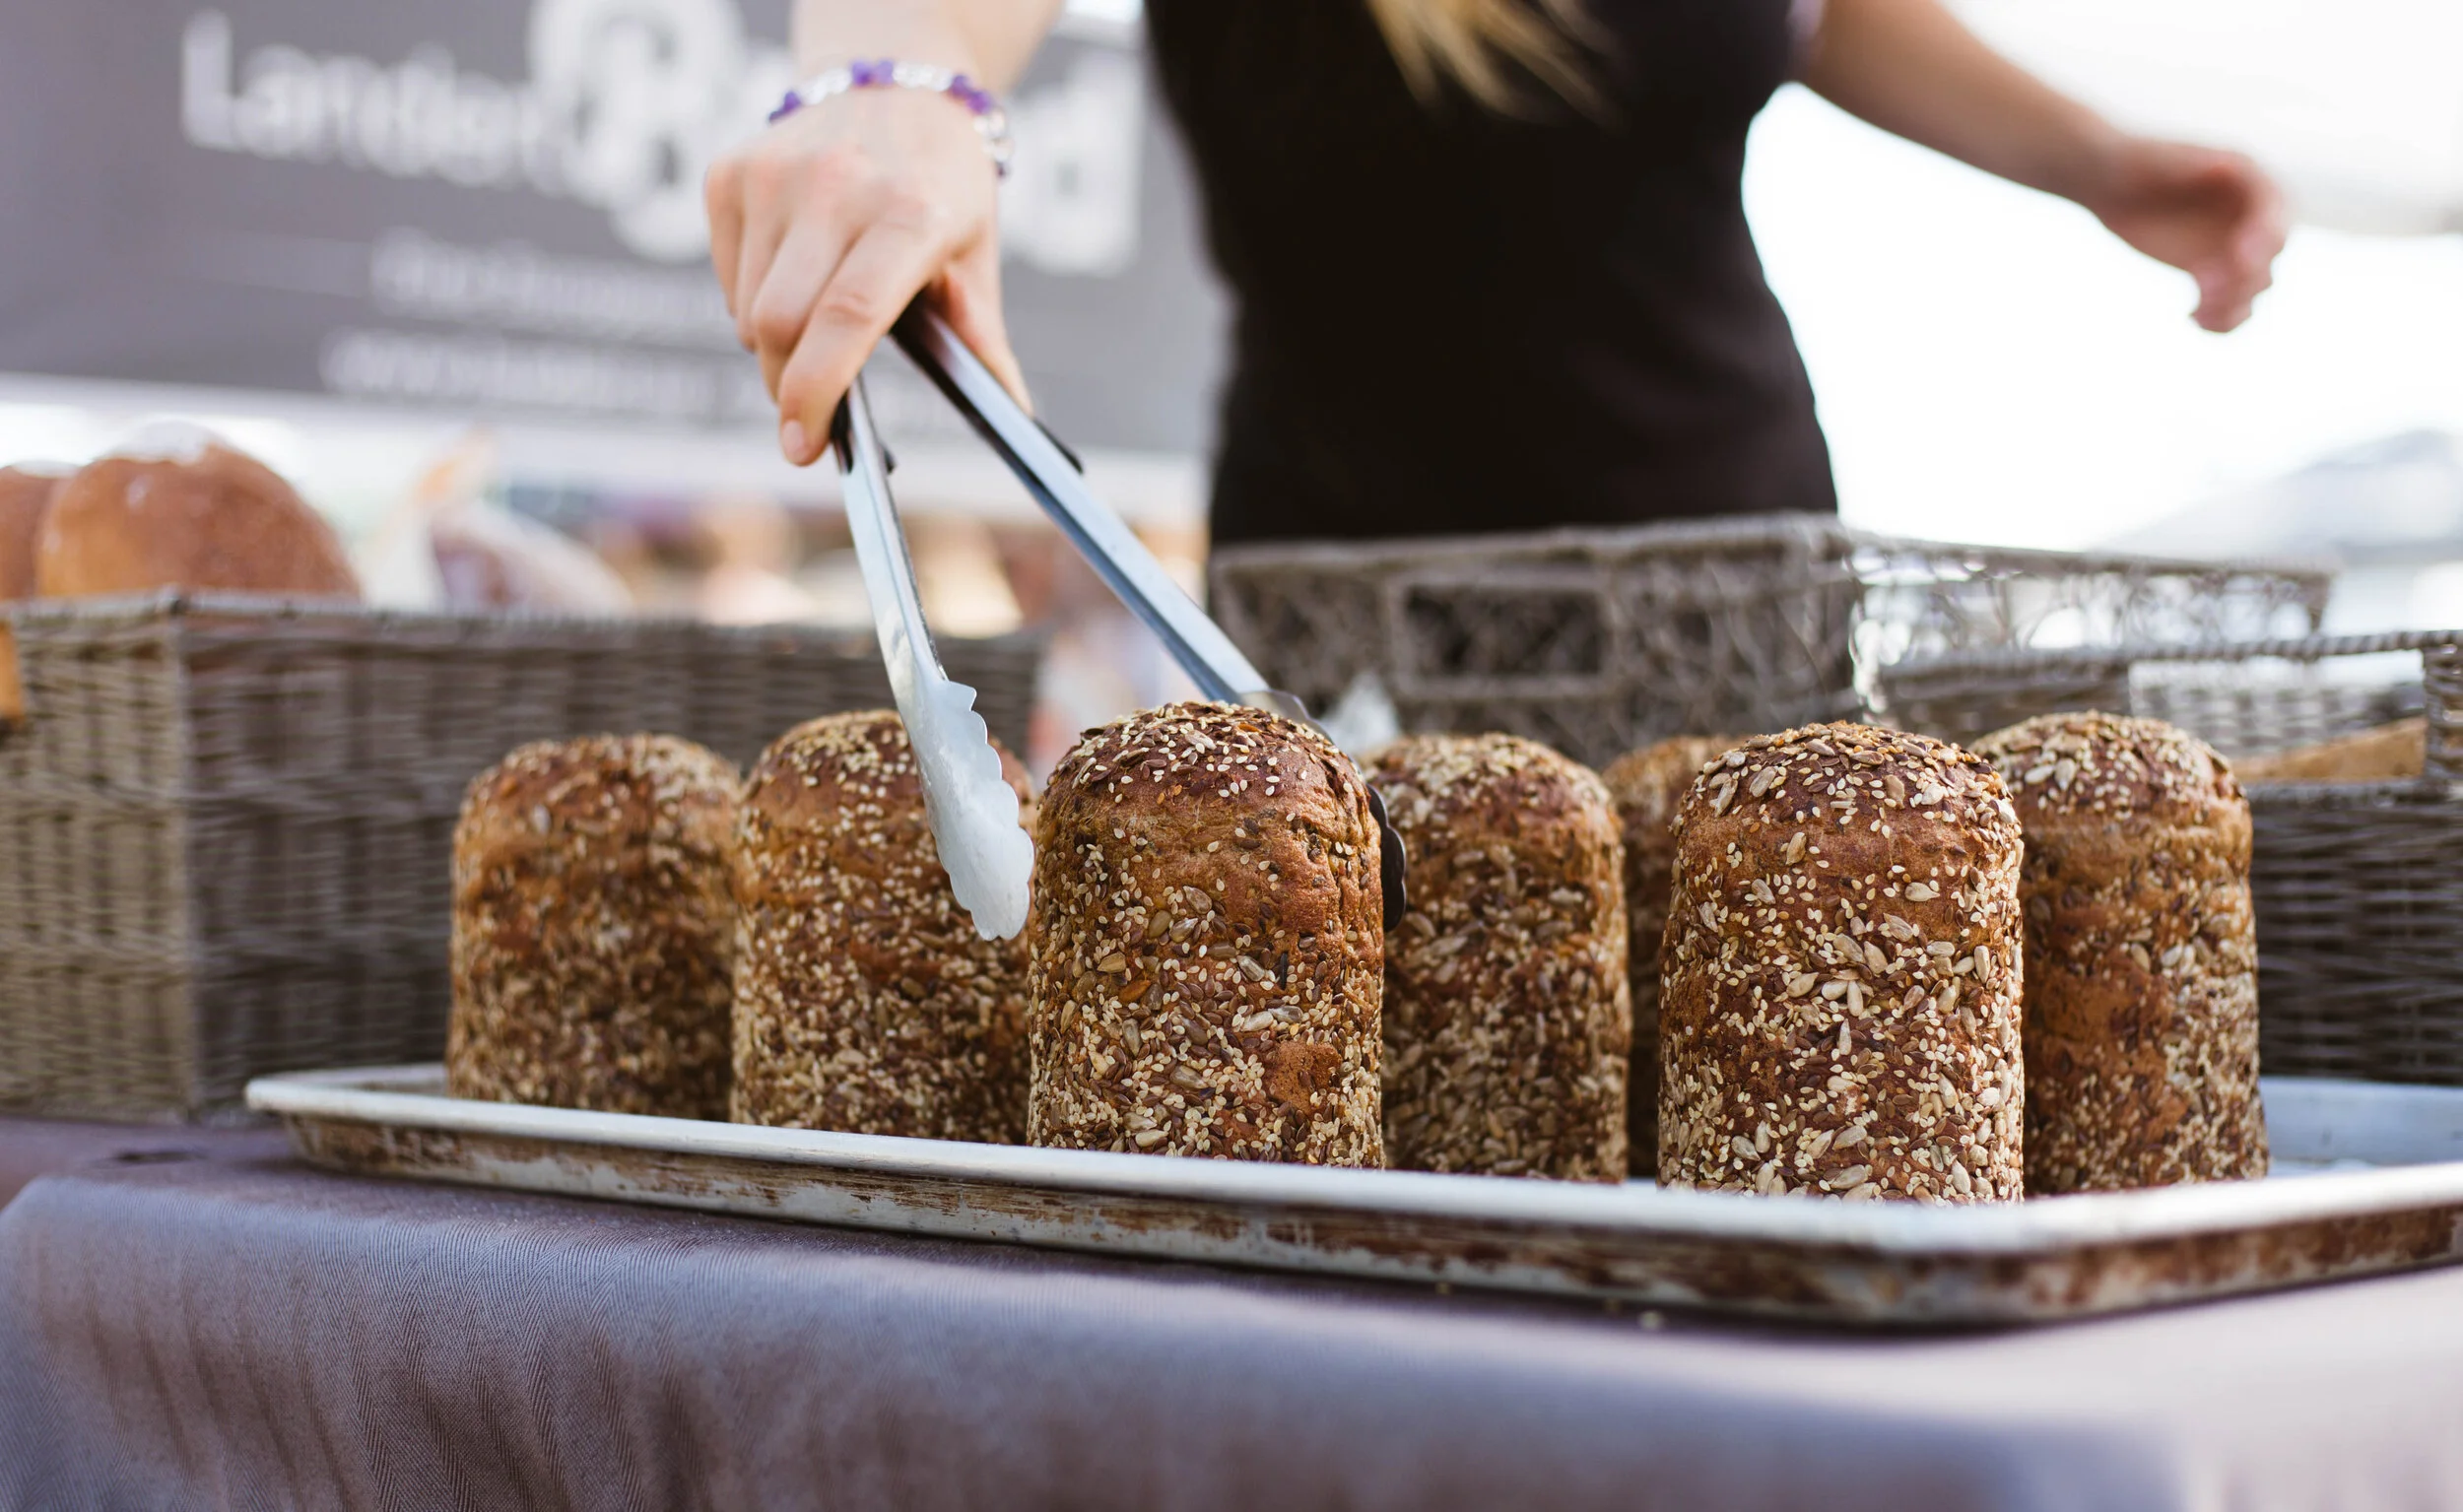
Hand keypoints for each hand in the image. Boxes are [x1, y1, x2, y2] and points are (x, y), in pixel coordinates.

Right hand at [705, 85, 1027, 466]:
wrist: (896, 86)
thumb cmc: (942, 186)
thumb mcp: (975, 258)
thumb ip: (982, 342)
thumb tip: (1014, 417)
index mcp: (909, 215)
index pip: (846, 318)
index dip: (818, 393)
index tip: (804, 446)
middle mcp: (836, 186)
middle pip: (780, 328)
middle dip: (791, 385)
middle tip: (814, 407)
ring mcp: (774, 175)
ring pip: (748, 312)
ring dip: (775, 343)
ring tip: (820, 316)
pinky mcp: (731, 173)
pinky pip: (728, 278)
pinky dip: (752, 300)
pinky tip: (795, 270)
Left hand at [2086, 139, 2286, 332]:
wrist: (2113, 182)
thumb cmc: (2139, 162)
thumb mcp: (2166, 158)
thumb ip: (2195, 164)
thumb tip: (2225, 165)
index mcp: (2252, 183)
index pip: (2276, 213)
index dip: (2266, 237)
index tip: (2242, 257)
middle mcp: (2251, 218)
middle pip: (2268, 257)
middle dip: (2243, 276)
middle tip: (2205, 283)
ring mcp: (2233, 248)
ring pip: (2252, 288)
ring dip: (2233, 305)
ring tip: (2200, 311)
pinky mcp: (2210, 272)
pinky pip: (2228, 304)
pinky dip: (2219, 319)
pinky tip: (2193, 317)